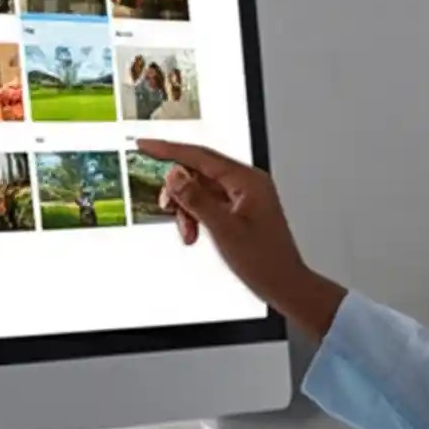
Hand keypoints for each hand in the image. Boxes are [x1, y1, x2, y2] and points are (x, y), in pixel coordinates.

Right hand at [136, 140, 344, 337]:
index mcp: (248, 180)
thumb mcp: (223, 229)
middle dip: (178, 192)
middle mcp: (247, 182)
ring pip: (200, 190)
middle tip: (166, 208)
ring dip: (187, 209)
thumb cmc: (264, 260)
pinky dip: (196, 216)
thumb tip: (174, 174)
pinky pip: (208, 203)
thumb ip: (196, 199)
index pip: (200, 156)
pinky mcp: (239, 209)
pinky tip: (194, 234)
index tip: (144, 144)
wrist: (284, 284)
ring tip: (187, 233)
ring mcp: (243, 196)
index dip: (168, 150)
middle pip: (198, 172)